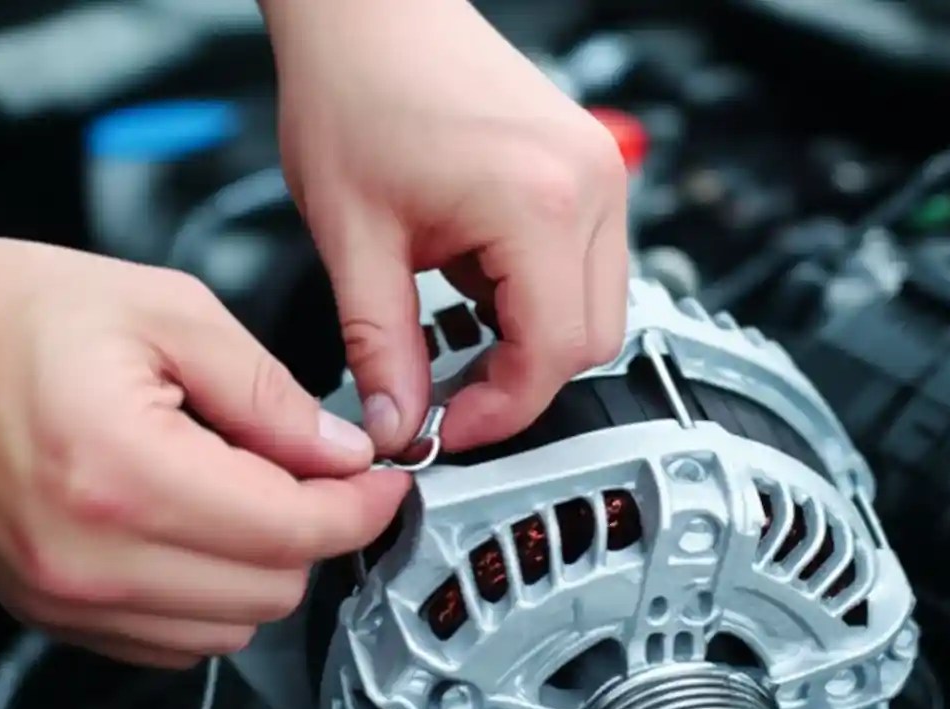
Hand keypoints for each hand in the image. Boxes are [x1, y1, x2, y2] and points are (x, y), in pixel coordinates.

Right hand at [0, 229, 408, 667]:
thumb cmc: (20, 316)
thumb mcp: (171, 314)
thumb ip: (271, 393)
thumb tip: (342, 453)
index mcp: (125, 472)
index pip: (293, 530)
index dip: (361, 506)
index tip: (382, 480)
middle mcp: (90, 557)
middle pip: (272, 589)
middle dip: (319, 530)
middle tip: (317, 470)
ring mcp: (67, 597)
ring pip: (230, 626)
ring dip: (268, 564)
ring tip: (247, 489)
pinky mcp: (54, 611)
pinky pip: (174, 638)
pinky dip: (213, 591)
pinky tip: (200, 523)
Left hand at [265, 0, 629, 452]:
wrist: (371, 14)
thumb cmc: (358, 89)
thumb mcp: (353, 239)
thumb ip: (381, 346)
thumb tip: (399, 420)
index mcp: (536, 204)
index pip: (552, 354)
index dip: (503, 410)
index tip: (452, 427)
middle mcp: (587, 186)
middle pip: (590, 339)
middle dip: (520, 380)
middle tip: (450, 392)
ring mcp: (597, 172)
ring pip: (596, 306)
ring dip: (530, 337)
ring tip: (451, 325)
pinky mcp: (586, 167)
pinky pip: (585, 264)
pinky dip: (536, 294)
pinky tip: (473, 281)